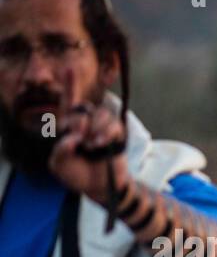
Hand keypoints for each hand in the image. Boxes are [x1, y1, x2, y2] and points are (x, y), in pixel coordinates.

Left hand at [47, 68, 126, 204]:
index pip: (68, 103)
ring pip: (100, 114)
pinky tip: (101, 145)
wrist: (100, 188)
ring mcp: (102, 128)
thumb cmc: (77, 176)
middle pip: (83, 107)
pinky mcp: (117, 134)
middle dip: (79, 121)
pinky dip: (105, 134)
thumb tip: (74, 137)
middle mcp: (85, 123)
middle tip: (80, 139)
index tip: (70, 68)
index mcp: (69, 127)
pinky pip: (113, 125)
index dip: (70, 86)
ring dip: (94, 130)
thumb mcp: (59, 166)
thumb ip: (60, 151)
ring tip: (91, 146)